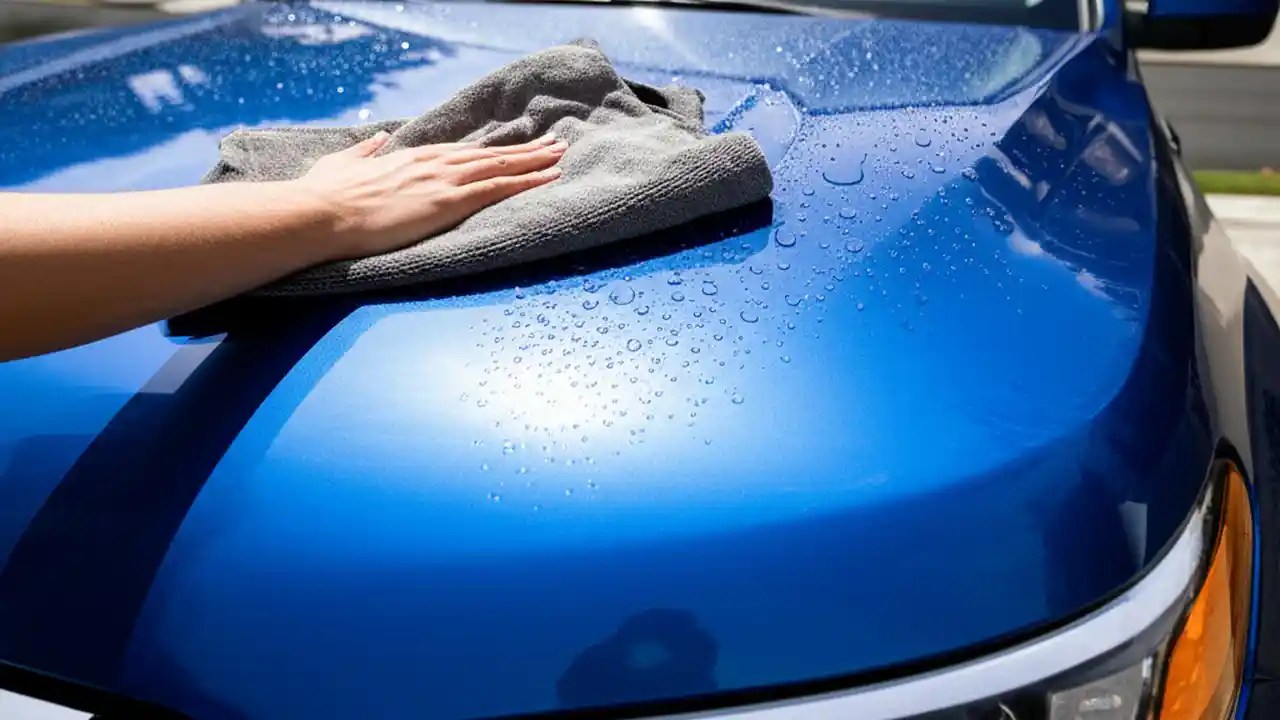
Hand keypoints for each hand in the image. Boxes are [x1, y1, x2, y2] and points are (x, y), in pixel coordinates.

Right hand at [293, 132, 566, 260]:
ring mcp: (443, 179)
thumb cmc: (327, 196)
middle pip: (490, 155)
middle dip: (524, 150)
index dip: (492, 150)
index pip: (463, 152)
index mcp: (412, 157)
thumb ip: (366, 151)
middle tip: (553, 144)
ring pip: (501, 167)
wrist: (322, 213)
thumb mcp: (345, 164)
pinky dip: (527, 182)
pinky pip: (498, 188)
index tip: (514, 146)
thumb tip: (377, 138)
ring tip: (560, 155)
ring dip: (534, 161)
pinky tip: (549, 177)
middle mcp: (433, 162)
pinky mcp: (448, 201)